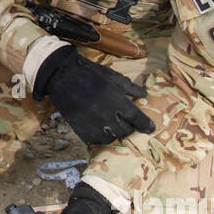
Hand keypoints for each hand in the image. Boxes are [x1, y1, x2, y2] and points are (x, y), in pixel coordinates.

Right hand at [32, 44, 154, 145]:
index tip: (150, 128)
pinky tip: (100, 129)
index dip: (146, 125)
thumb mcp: (113, 77)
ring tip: (113, 127)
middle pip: (125, 131)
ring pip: (110, 138)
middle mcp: (105, 114)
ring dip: (115, 133)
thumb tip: (145, 95)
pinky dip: (100, 136)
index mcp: (116, 100)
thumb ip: (131, 88)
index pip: (137, 118)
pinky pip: (95, 140)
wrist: (63, 76)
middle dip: (129, 128)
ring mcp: (92, 123)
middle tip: (127, 124)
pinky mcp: (80, 128)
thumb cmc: (91, 74)